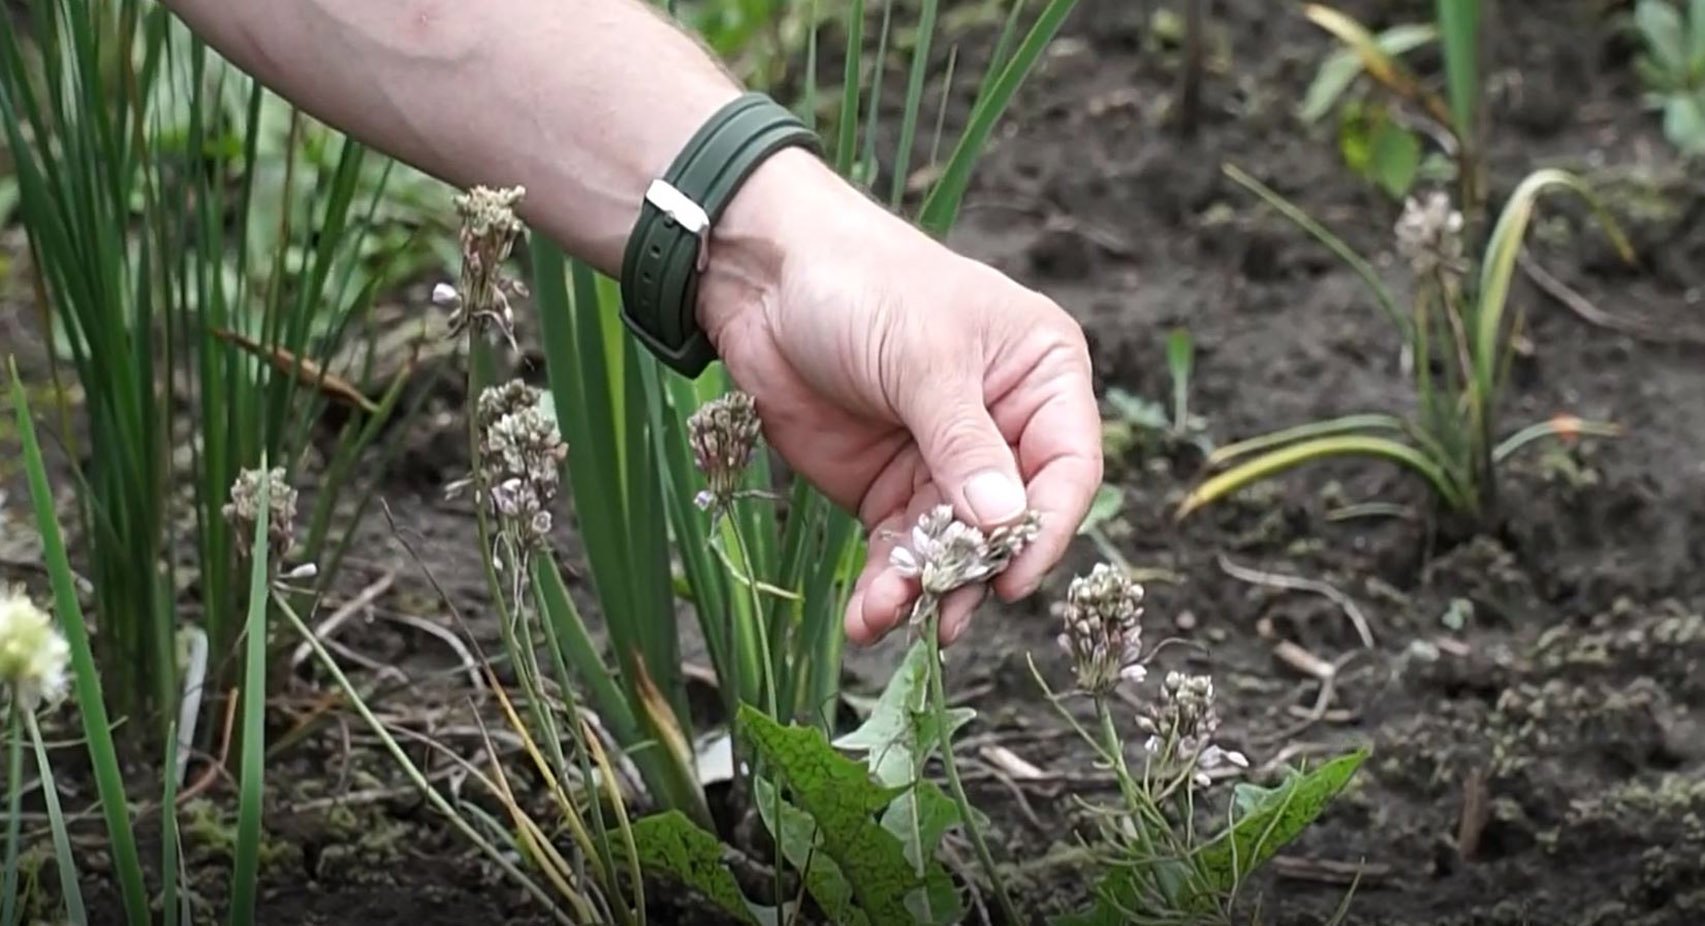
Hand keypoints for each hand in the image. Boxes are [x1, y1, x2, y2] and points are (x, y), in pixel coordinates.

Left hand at [698, 149, 1102, 645]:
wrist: (762, 278)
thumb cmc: (863, 284)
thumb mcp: (922, 358)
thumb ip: (963, 444)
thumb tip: (1002, 524)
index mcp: (1041, 376)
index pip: (1068, 468)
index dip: (1046, 528)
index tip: (1012, 575)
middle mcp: (1004, 427)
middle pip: (1012, 524)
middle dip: (978, 570)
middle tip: (945, 611)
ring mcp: (944, 465)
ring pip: (955, 551)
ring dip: (927, 590)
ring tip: (890, 613)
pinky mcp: (888, 491)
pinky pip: (900, 555)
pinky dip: (886, 590)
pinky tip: (866, 618)